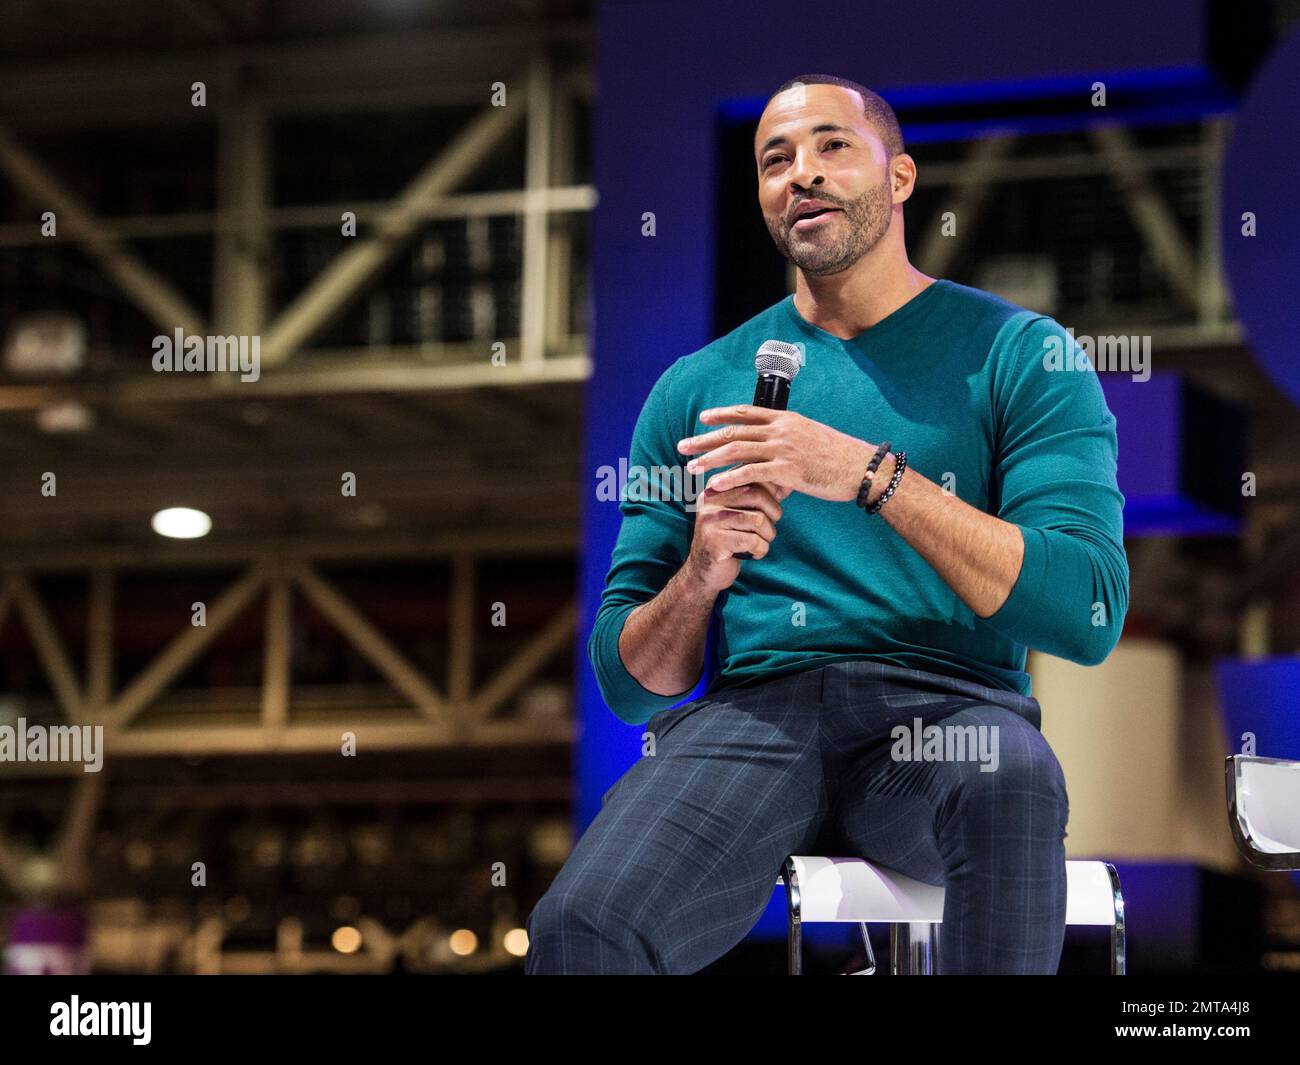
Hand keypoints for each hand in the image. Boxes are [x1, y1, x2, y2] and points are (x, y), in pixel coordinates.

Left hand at [678, 406, 876, 501]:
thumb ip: (789, 444)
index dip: (722, 415)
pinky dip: (729, 479)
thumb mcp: (811, 440)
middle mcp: (781, 430)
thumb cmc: (839, 458)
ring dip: (710, 459)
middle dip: (705, 439)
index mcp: (786, 419)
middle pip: (734, 431)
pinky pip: (751, 473)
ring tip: (691, 468)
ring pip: (737, 450)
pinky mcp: (787, 469)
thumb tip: (774, 459)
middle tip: (683, 446)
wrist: (861, 467)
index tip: (702, 419)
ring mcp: (783, 448)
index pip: (746, 412)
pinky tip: (714, 486)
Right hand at [682, 482, 787, 594]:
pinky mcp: (714, 541)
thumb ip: (760, 497)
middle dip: (773, 513)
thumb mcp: (742, 513)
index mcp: (716, 486)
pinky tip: (755, 554)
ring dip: (768, 535)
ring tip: (762, 542)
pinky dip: (761, 550)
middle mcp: (710, 499)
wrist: (704, 571)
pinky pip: (753, 541)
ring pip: (758, 519)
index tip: (773, 511)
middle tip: (769, 529)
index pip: (751, 476)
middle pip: (757, 494)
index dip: (772, 493)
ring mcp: (710, 520)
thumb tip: (787, 484)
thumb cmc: (729, 539)